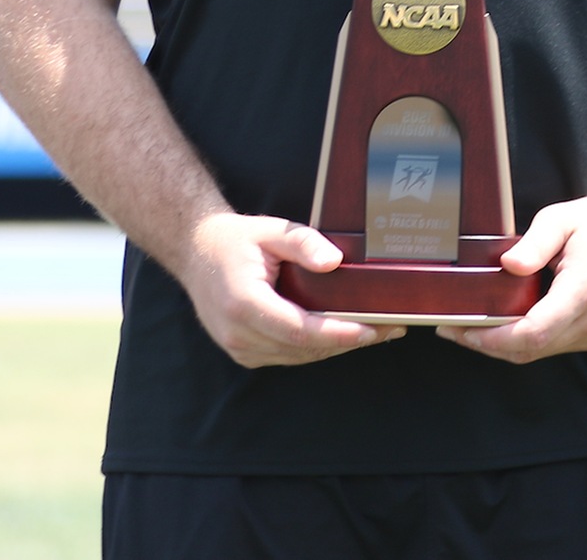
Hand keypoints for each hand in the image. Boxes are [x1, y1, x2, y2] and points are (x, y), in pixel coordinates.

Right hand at [178, 213, 404, 367]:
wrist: (196, 254)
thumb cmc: (235, 240)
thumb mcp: (271, 231)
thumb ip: (304, 243)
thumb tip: (334, 262)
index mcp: (244, 302)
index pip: (299, 330)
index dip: (338, 334)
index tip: (372, 330)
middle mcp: (238, 333)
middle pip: (304, 348)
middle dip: (349, 341)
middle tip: (390, 329)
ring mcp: (238, 347)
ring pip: (299, 356)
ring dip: (337, 347)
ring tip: (377, 331)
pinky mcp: (244, 352)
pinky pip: (288, 356)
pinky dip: (317, 347)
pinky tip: (343, 334)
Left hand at [439, 191, 586, 363]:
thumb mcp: (561, 219)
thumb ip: (533, 244)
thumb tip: (508, 266)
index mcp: (583, 291)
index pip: (533, 332)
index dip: (494, 338)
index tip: (462, 330)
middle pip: (530, 349)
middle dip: (487, 345)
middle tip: (452, 331)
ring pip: (540, 352)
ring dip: (503, 346)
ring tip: (469, 329)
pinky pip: (553, 345)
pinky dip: (524, 341)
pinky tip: (502, 325)